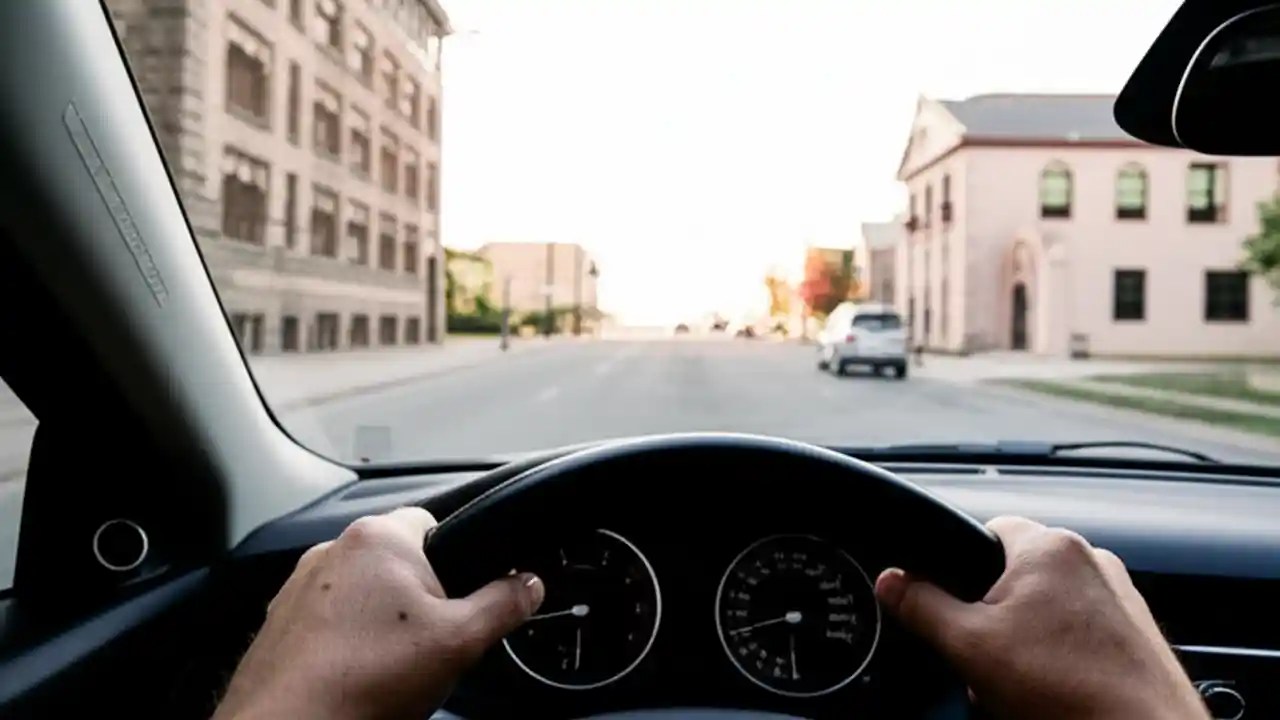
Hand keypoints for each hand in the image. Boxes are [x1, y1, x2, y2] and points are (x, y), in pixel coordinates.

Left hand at [212, 507, 543, 719]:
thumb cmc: (366, 680)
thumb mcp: (459, 642)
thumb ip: (503, 605)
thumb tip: (529, 584)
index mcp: (379, 538)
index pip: (435, 522)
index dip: (458, 561)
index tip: (463, 600)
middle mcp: (332, 549)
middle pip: (399, 562)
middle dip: (419, 598)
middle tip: (430, 642)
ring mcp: (299, 585)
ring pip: (363, 593)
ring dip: (380, 620)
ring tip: (389, 665)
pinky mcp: (280, 621)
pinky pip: (330, 619)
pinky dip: (346, 640)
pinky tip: (356, 674)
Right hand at [875, 516, 1207, 719]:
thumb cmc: (1068, 689)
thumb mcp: (970, 646)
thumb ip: (922, 607)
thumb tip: (891, 581)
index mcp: (1048, 546)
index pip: (985, 529)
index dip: (959, 566)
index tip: (953, 603)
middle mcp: (1091, 559)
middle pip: (1015, 575)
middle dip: (993, 615)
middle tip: (986, 654)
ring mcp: (1120, 594)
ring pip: (1047, 606)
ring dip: (1025, 637)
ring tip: (1021, 679)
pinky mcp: (1135, 630)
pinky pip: (1079, 630)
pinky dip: (1060, 653)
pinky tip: (1053, 688)